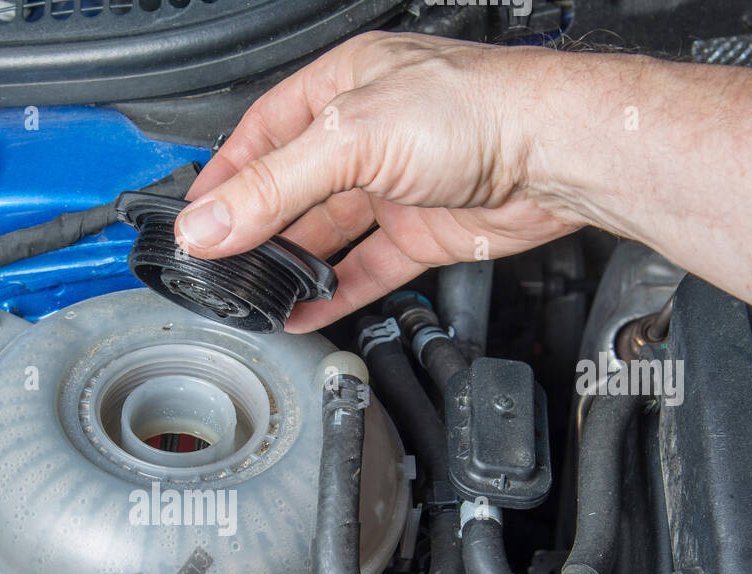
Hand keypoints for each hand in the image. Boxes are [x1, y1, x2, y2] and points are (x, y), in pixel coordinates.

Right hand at [175, 32, 579, 332]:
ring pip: (326, 233)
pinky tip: (305, 310)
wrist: (557, 155)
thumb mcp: (353, 138)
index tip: (194, 218)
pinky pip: (364, 269)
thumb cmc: (481, 110)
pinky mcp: (421, 231)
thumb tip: (209, 223)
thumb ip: (276, 186)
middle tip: (219, 264)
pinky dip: (334, 292)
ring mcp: (394, 185)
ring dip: (292, 265)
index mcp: (345, 85)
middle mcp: (368, 133)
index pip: (262, 133)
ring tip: (255, 294)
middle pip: (291, 188)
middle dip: (255, 228)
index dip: (226, 176)